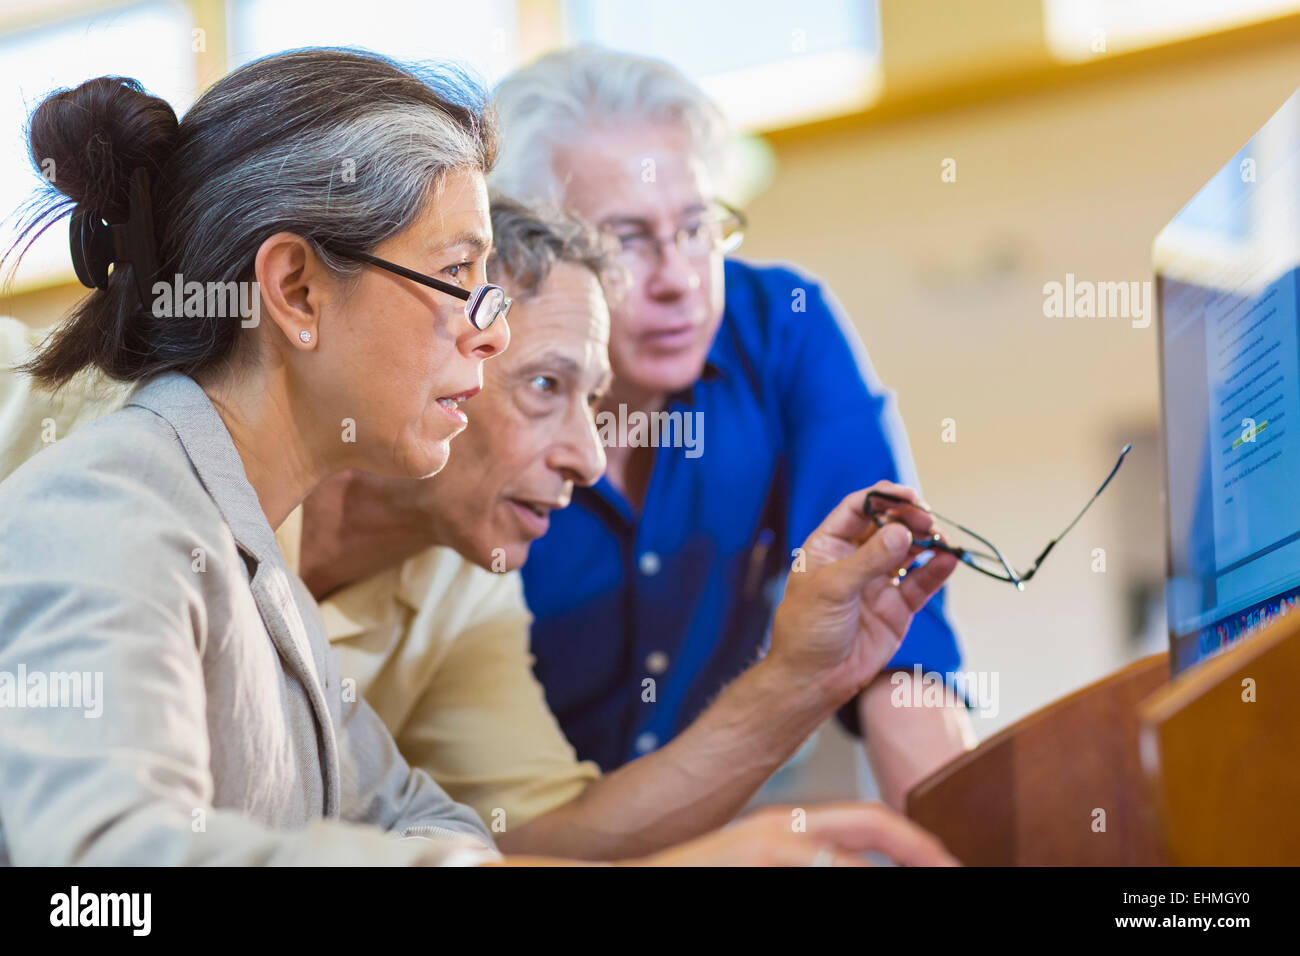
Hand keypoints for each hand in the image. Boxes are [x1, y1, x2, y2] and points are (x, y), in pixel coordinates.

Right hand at [632, 802, 959, 865]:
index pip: (870, 821)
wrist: (626, 876)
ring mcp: (768, 846)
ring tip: (925, 872)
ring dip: (878, 877)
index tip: (951, 862)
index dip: (917, 841)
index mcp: (788, 824)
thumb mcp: (756, 858)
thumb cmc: (697, 874)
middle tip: (955, 870)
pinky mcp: (754, 858)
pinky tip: (859, 879)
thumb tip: (846, 865)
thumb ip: (804, 859)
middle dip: (920, 851)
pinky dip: (849, 875)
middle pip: (872, 827)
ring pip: (849, 861)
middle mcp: (784, 827)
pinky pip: (822, 867)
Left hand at [767, 481, 957, 697]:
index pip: (859, 509)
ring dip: (926, 541)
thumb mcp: (832, 588)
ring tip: (941, 538)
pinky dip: (937, 569)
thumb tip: (901, 531)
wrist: (814, 680)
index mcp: (829, 546)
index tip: (910, 496)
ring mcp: (878, 582)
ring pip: (908, 551)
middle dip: (910, 518)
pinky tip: (949, 559)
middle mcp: (855, 559)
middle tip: (928, 520)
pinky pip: (921, 582)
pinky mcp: (897, 607)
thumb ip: (868, 560)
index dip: (884, 497)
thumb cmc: (808, 630)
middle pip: (888, 525)